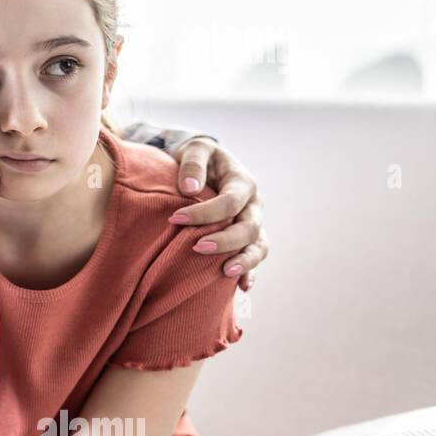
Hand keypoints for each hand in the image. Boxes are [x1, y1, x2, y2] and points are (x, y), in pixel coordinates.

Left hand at [167, 136, 268, 291]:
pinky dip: (251, 271)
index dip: (206, 212)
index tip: (176, 219)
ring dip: (245, 260)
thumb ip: (193, 163)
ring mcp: (253, 222)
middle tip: (197, 247)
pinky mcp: (247, 237)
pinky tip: (243, 286)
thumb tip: (190, 189)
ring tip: (225, 272)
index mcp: (242, 182)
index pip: (230, 201)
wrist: (204, 165)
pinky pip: (255, 256)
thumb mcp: (195, 149)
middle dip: (225, 240)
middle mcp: (253, 204)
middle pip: (249, 227)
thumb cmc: (197, 157)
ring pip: (258, 245)